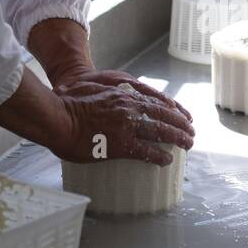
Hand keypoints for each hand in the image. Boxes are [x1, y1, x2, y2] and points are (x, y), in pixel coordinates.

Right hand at [53, 76, 193, 165]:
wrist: (56, 117)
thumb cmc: (66, 103)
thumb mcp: (90, 87)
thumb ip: (104, 91)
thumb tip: (109, 95)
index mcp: (122, 93)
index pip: (155, 99)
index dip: (172, 108)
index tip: (182, 114)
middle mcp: (129, 107)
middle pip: (164, 114)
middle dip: (181, 124)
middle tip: (191, 132)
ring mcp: (126, 125)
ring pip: (161, 131)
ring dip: (178, 138)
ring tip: (188, 145)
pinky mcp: (121, 144)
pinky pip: (146, 151)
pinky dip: (159, 156)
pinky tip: (167, 160)